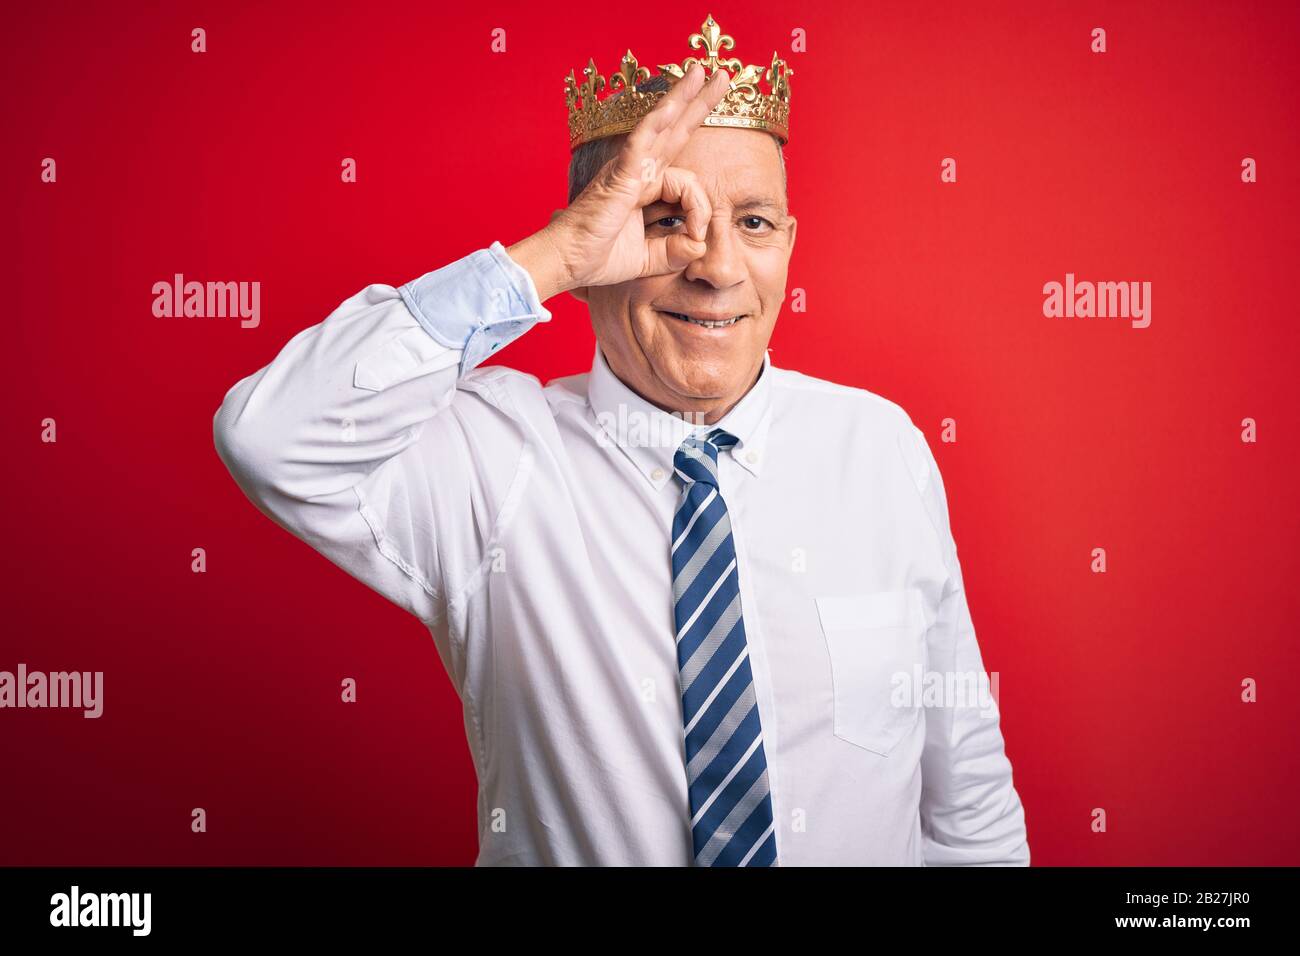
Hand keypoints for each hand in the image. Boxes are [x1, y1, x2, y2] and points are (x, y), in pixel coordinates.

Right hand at [508, 62, 729, 300]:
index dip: (701, 211)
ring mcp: (629, 167)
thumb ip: (676, 252)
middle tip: (722, 76)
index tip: (697, 238)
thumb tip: (701, 244)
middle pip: (676, 131)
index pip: (689, 184)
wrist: (568, 261)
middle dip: (700, 103)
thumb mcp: (649, 259)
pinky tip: (674, 103)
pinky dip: (658, 121)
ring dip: (686, 97)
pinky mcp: (620, 173)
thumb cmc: (599, 258)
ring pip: (663, 126)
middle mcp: (639, 171)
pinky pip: (641, 140)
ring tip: (706, 72)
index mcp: (646, 189)